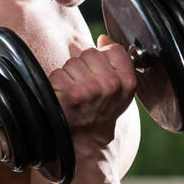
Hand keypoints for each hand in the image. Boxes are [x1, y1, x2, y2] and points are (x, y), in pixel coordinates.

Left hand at [48, 34, 136, 149]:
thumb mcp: (120, 93)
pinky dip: (56, 85)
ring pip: (72, 62)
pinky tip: (64, 99)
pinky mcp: (69, 94)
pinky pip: (58, 73)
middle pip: (90, 53)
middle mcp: (110, 86)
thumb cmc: (101, 116)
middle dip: (84, 67)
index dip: (103, 60)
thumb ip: (118, 63)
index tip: (100, 76)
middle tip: (85, 89)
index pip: (112, 49)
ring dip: (69, 76)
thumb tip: (104, 38)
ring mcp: (89, 90)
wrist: (85, 145)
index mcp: (128, 83)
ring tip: (74, 95)